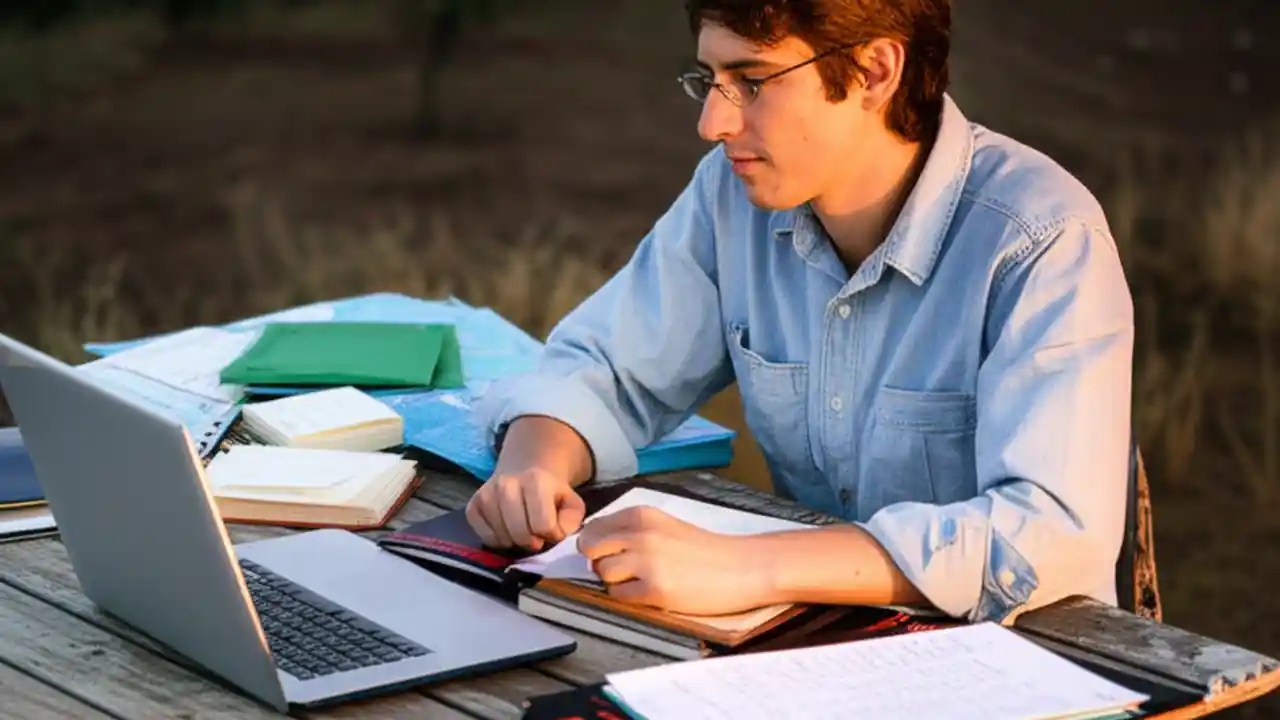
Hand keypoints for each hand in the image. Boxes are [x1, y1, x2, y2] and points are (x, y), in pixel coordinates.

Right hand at [465, 468, 585, 551]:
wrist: (524, 471)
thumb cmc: (551, 494)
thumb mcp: (571, 503)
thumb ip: (571, 521)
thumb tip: (556, 536)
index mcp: (535, 480)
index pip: (543, 525)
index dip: (551, 534)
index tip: (552, 529)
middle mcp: (506, 484)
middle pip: (520, 534)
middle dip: (532, 541)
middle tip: (536, 534)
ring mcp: (486, 494)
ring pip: (502, 538)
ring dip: (515, 541)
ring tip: (522, 529)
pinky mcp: (472, 506)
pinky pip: (485, 538)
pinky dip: (498, 541)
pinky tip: (507, 530)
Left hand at [577, 506, 768, 615]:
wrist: (741, 567)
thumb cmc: (703, 549)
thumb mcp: (664, 526)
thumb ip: (630, 530)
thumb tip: (590, 546)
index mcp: (642, 515)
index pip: (592, 528)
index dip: (595, 544)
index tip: (609, 553)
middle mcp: (641, 534)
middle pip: (590, 549)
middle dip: (601, 561)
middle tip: (624, 569)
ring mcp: (647, 562)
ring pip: (603, 573)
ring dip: (617, 581)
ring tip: (643, 580)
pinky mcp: (655, 590)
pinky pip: (619, 596)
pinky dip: (630, 598)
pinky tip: (653, 592)